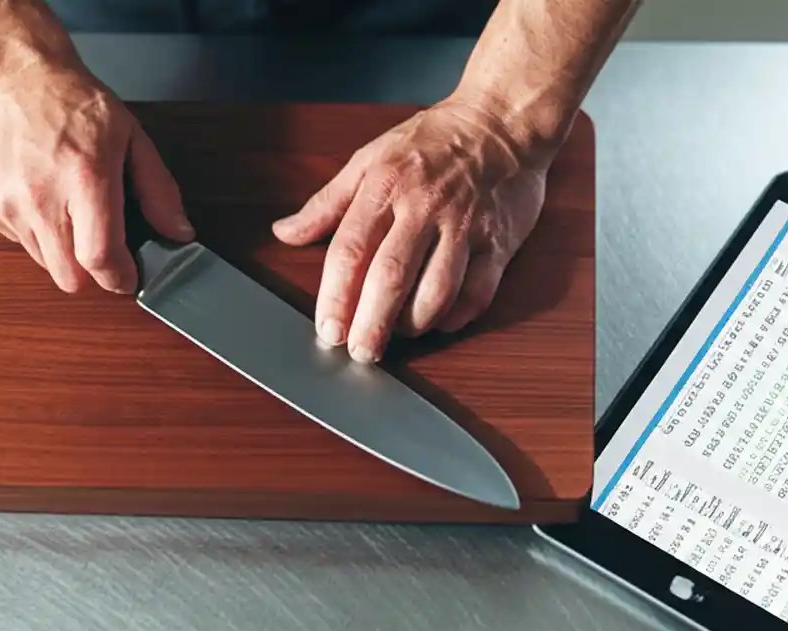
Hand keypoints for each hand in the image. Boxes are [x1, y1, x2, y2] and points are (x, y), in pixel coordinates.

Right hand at [0, 63, 194, 293]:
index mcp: (85, 178)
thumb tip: (179, 231)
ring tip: (67, 208)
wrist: (14, 78)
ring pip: (43, 262)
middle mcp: (41, 196)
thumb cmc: (74, 104)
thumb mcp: (132, 138)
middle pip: (68, 276)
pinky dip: (35, 231)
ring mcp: (7, 203)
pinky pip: (18, 241)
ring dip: (62, 250)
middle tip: (100, 247)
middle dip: (91, 272)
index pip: (99, 257)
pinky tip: (40, 197)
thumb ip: (159, 190)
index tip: (127, 278)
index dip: (118, 278)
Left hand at [272, 97, 549, 361]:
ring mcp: (465, 225)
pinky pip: (480, 289)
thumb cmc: (432, 142)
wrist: (502, 121)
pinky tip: (441, 322)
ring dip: (415, 322)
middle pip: (391, 275)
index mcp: (385, 186)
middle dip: (372, 322)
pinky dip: (458, 314)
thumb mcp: (370, 159)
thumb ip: (327, 203)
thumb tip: (285, 232)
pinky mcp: (499, 240)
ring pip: (438, 288)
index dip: (336, 296)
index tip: (328, 330)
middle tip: (360, 352)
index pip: (351, 250)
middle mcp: (424, 207)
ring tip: (399, 335)